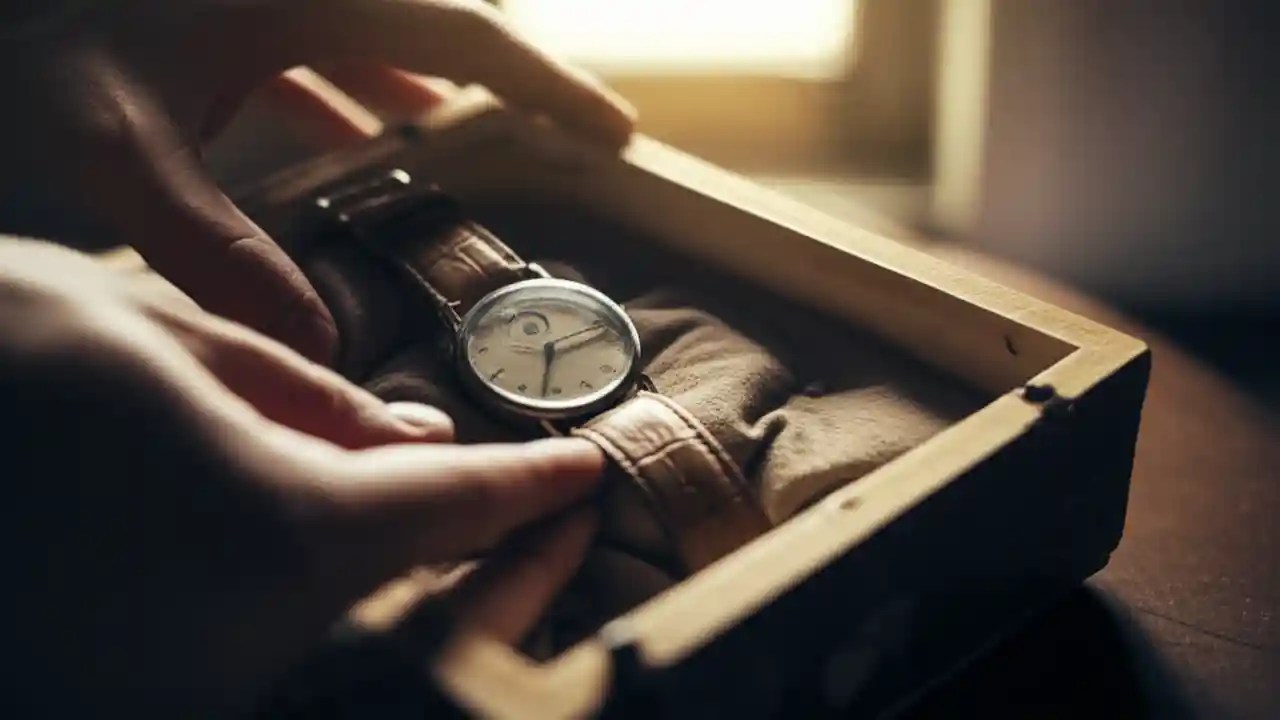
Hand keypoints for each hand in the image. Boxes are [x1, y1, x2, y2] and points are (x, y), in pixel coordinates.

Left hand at [0, 0, 635, 362]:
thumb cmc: (11, 43)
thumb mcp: (109, 153)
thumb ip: (215, 251)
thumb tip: (318, 343)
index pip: (466, 34)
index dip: (549, 87)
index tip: (616, 135)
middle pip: (436, 27)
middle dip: (502, 83)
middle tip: (561, 140)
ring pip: (373, 36)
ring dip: (425, 89)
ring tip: (466, 147)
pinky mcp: (211, 9)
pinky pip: (314, 44)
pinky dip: (349, 91)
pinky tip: (355, 139)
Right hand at [0, 238, 604, 714]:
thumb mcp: (152, 337)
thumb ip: (301, 395)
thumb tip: (404, 428)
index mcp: (274, 530)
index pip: (453, 509)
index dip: (529, 491)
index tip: (581, 478)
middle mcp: (241, 644)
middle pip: (426, 610)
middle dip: (511, 571)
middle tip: (567, 525)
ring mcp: (184, 693)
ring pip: (349, 637)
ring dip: (429, 594)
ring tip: (489, 540)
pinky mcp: (135, 701)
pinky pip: (266, 651)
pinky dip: (331, 612)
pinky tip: (351, 559)